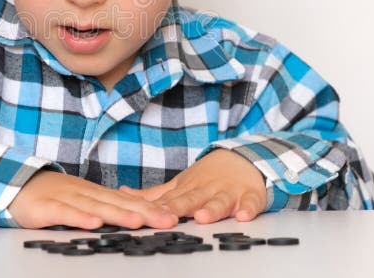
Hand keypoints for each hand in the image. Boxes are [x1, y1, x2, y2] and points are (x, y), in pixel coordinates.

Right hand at [8, 170, 178, 229]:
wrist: (16, 184)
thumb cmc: (53, 196)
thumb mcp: (82, 200)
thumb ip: (104, 207)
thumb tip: (136, 217)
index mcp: (95, 193)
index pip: (127, 201)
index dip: (150, 209)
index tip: (173, 217)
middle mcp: (84, 193)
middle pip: (117, 203)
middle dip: (144, 212)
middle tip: (167, 221)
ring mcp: (66, 198)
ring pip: (95, 207)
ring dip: (118, 215)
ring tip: (139, 222)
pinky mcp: (47, 208)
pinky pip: (66, 213)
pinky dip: (80, 217)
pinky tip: (94, 224)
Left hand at [118, 149, 266, 223]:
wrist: (242, 157)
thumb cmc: (207, 176)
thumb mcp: (180, 183)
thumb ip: (154, 193)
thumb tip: (122, 194)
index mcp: (188, 188)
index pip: (171, 200)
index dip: (159, 208)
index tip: (145, 216)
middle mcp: (206, 190)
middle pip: (192, 199)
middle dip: (181, 207)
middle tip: (171, 216)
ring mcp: (228, 193)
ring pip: (220, 201)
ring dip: (212, 209)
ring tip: (203, 217)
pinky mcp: (249, 196)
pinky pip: (250, 203)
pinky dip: (248, 209)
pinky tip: (243, 216)